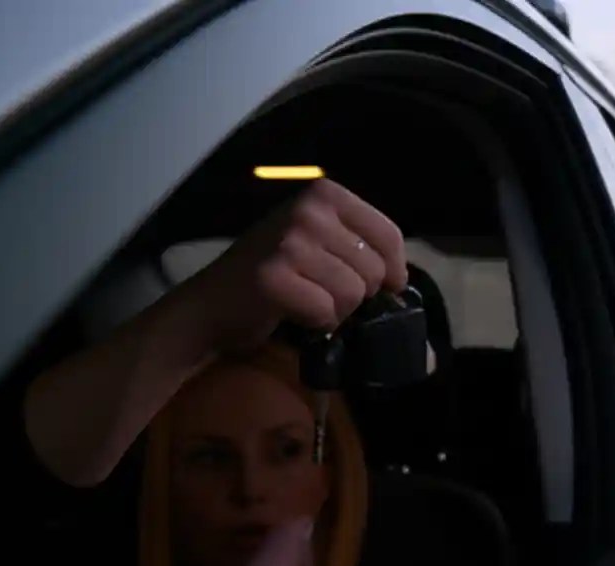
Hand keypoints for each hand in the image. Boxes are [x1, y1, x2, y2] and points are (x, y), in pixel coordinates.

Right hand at [188, 178, 407, 352]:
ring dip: (335, 310)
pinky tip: (291, 311)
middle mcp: (308, 210)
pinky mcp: (274, 277)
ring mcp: (289, 241)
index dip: (394, 270)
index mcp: (325, 194)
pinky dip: (315, 323)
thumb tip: (402, 278)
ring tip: (306, 301)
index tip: (384, 286)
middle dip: (357, 294)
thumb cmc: (274, 274)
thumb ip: (358, 245)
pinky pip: (326, 312)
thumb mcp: (318, 241)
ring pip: (353, 294)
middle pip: (374, 270)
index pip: (388, 235)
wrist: (212, 304)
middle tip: (323, 293)